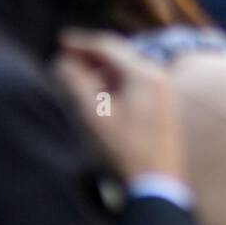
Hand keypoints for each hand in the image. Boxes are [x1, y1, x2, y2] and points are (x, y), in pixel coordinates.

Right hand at [54, 29, 186, 184]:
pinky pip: (135, 83)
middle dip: (91, 55)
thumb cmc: (125, 149)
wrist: (157, 183)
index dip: (82, 42)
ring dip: (102, 70)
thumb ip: (77, 83)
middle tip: (66, 56)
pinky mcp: (163, 106)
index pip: (108, 47)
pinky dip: (115, 82)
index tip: (61, 40)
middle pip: (119, 55)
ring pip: (127, 70)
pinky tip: (100, 94)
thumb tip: (63, 62)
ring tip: (78, 76)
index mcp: (144, 73)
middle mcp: (158, 76)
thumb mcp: (94, 114)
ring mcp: (164, 91)